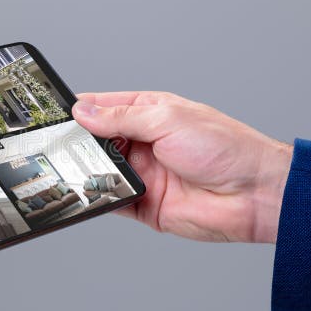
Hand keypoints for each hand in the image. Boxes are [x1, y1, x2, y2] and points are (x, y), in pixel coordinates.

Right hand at [73, 92, 292, 242]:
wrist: (254, 195)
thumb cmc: (225, 149)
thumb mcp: (167, 120)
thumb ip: (122, 118)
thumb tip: (84, 112)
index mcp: (151, 114)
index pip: (105, 107)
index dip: (81, 109)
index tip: (55, 113)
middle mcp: (145, 142)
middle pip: (98, 140)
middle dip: (78, 142)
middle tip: (55, 144)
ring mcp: (144, 173)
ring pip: (101, 170)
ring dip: (87, 170)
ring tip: (68, 167)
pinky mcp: (145, 203)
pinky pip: (112, 200)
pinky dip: (97, 197)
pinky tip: (87, 192)